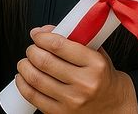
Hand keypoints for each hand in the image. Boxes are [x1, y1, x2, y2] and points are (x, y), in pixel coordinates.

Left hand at [12, 26, 137, 113]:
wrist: (114, 106)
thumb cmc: (103, 77)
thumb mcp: (96, 53)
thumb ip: (72, 39)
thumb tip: (45, 30)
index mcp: (95, 64)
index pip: (58, 45)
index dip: (41, 37)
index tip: (36, 35)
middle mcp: (84, 83)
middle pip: (44, 61)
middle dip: (31, 50)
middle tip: (32, 48)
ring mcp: (72, 101)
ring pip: (35, 78)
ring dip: (24, 66)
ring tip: (26, 61)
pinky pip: (33, 97)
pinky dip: (22, 84)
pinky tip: (23, 77)